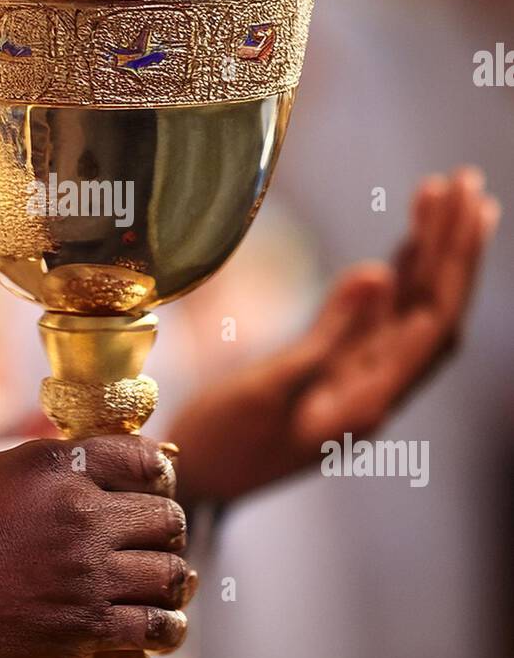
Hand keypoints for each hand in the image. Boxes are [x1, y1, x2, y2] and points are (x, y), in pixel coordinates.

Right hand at [0, 435, 194, 657]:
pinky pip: (155, 626)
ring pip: (170, 573)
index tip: (158, 489)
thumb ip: (54, 465)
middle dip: (167, 529)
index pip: (145, 460)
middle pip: (167, 518)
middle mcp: (82, 515)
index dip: (161, 476)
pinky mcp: (84, 627)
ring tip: (165, 584)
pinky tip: (163, 626)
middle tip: (156, 542)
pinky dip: (167, 626)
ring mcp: (87, 574)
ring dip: (173, 579)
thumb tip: (96, 462)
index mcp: (61, 468)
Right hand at [172, 168, 499, 501]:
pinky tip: (409, 236)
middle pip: (432, 309)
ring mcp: (358, 377)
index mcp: (369, 399)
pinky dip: (397, 272)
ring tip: (447, 190)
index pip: (433, 323)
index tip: (467, 205)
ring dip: (432, 252)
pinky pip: (379, 314)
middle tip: (467, 180)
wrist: (190, 478)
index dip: (455, 262)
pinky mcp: (334, 366)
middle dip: (454, 245)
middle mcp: (376, 388)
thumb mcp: (266, 390)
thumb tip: (378, 272)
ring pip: (410, 308)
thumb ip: (327, 335)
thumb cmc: (220, 443)